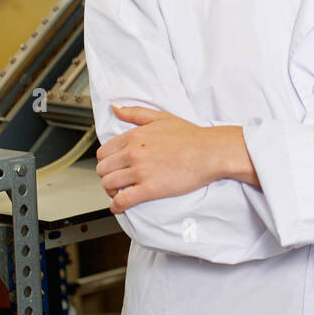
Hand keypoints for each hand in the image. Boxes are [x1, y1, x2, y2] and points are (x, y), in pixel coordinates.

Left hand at [96, 104, 222, 211]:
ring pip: (108, 185)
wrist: (211, 151)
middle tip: (116, 181)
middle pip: (103, 170)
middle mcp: (133, 153)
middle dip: (107, 176)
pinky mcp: (149, 189)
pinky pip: (122, 200)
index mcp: (133, 136)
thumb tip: (115, 108)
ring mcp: (140, 172)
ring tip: (118, 193)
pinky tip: (120, 206)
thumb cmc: (191, 136)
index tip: (113, 166)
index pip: (103, 152)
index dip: (106, 161)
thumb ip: (135, 112)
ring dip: (110, 192)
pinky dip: (117, 206)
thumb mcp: (162, 117)